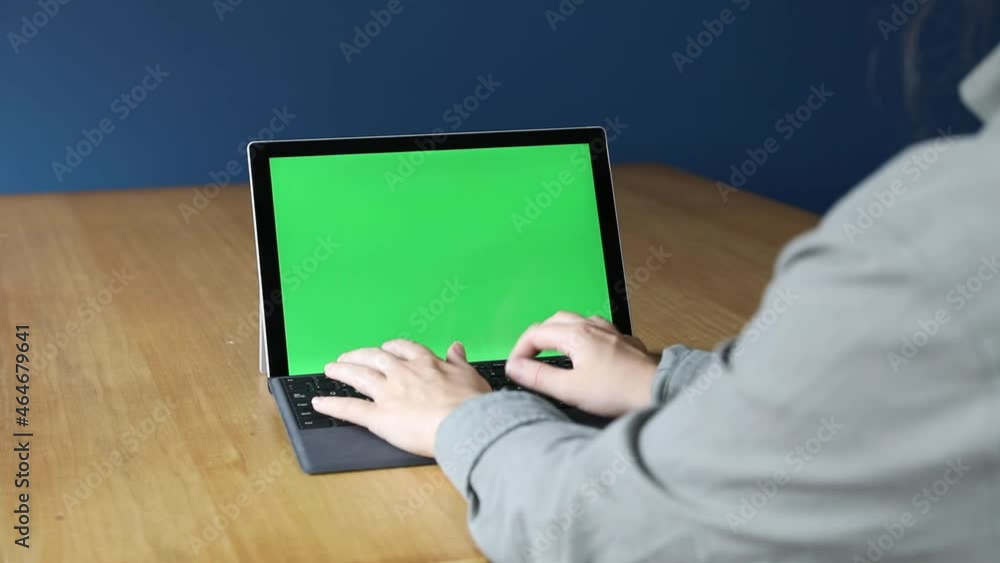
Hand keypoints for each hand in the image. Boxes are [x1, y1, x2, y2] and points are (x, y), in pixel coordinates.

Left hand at [312, 339, 489, 456]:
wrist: (467, 424)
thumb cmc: (473, 405)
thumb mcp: (471, 375)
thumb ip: (459, 361)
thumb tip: (457, 347)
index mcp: (426, 364)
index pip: (403, 349)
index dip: (391, 348)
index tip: (386, 348)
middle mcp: (404, 373)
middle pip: (375, 358)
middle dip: (360, 355)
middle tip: (349, 356)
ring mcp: (389, 393)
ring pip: (359, 376)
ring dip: (342, 371)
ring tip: (331, 369)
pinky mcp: (379, 416)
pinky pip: (350, 408)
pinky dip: (332, 405)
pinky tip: (319, 403)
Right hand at [505, 311, 658, 416]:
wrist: (658, 391)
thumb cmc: (619, 391)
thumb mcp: (570, 389)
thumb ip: (538, 377)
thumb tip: (515, 368)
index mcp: (575, 335)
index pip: (535, 333)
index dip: (519, 350)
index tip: (515, 368)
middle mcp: (592, 326)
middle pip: (554, 321)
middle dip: (537, 337)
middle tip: (529, 357)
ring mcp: (610, 331)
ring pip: (577, 321)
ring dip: (560, 333)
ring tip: (554, 351)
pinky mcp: (624, 341)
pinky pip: (597, 329)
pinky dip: (582, 337)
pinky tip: (587, 353)